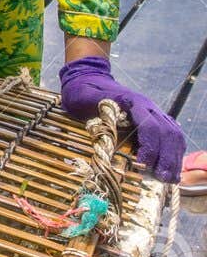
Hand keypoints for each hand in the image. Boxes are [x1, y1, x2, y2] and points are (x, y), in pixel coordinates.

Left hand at [60, 56, 185, 181]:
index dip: (150, 146)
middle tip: (162, 178)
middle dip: (167, 157)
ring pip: (173, 134)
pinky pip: (172, 135)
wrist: (88, 78)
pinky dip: (174, 152)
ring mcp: (153, 112)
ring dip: (173, 157)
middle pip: (167, 132)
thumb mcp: (85, 97)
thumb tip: (113, 116)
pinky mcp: (154, 119)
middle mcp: (148, 106)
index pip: (150, 125)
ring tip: (170, 178)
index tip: (144, 164)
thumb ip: (98, 105)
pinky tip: (171, 167)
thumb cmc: (83, 91)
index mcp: (133, 101)